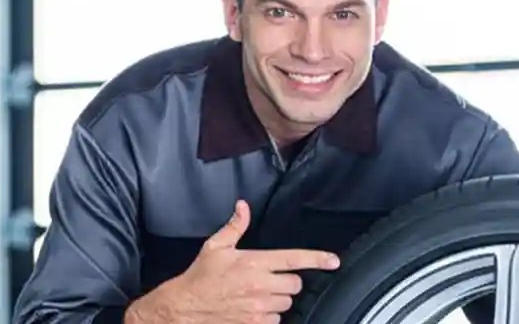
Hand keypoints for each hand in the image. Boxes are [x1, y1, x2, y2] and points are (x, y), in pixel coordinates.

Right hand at [125, 200, 339, 323]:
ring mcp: (259, 307)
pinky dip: (269, 315)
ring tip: (258, 293)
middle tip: (269, 278)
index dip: (317, 259)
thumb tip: (243, 206)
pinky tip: (254, 308)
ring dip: (278, 299)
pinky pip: (276, 320)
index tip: (333, 260)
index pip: (293, 259)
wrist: (185, 307)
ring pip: (287, 303)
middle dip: (286, 281)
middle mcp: (260, 285)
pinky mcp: (255, 323)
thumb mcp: (215, 246)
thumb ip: (235, 226)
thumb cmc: (200, 276)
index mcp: (253, 262)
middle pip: (294, 284)